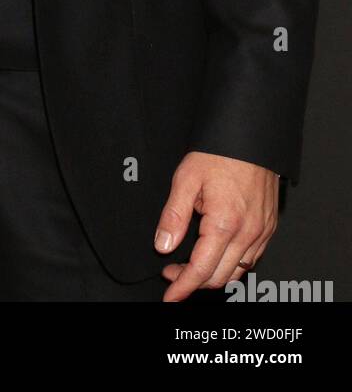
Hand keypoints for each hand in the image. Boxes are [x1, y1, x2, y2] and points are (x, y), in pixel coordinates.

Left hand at [155, 150, 279, 300]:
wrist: (251, 137)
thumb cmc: (219, 153)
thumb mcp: (186, 179)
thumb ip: (173, 216)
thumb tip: (163, 245)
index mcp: (225, 223)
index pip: (202, 270)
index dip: (183, 286)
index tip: (170, 296)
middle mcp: (248, 233)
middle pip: (219, 277)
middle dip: (193, 282)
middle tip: (171, 271)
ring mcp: (261, 232)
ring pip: (237, 272)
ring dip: (213, 275)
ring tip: (190, 264)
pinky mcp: (268, 228)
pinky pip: (251, 259)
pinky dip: (231, 264)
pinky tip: (216, 254)